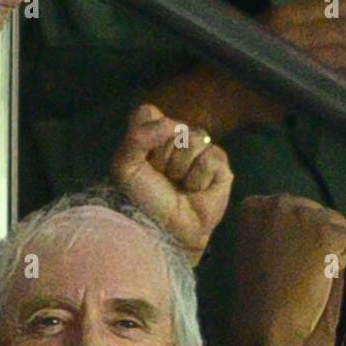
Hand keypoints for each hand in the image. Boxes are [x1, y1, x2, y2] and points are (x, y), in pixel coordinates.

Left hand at [112, 105, 233, 264]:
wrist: (165, 231)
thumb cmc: (143, 201)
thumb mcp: (125, 167)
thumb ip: (138, 135)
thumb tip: (172, 124)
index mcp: (152, 138)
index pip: (149, 113)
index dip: (145, 135)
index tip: (143, 161)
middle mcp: (177, 141)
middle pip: (174, 126)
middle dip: (164, 156)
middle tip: (163, 179)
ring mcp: (201, 152)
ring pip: (194, 138)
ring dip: (181, 168)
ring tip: (179, 187)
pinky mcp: (220, 168)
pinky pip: (210, 157)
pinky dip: (199, 178)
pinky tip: (196, 192)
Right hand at [231, 194, 345, 345]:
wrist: (265, 322)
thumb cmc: (257, 294)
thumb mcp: (253, 248)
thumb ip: (273, 229)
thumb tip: (304, 224)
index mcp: (254, 206)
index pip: (291, 208)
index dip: (294, 237)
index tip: (281, 261)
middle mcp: (278, 203)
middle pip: (316, 212)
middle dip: (314, 240)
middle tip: (297, 271)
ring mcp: (303, 216)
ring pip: (336, 224)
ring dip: (330, 249)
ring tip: (307, 274)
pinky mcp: (326, 233)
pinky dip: (341, 263)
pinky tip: (319, 279)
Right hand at [264, 0, 345, 92]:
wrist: (223, 92)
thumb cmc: (255, 53)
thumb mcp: (277, 22)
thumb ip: (310, 9)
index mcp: (285, 16)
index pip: (330, 7)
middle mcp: (289, 37)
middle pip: (341, 31)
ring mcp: (292, 64)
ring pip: (339, 57)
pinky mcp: (294, 90)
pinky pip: (331, 86)